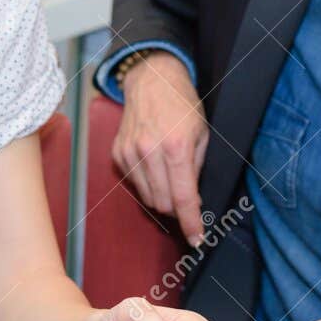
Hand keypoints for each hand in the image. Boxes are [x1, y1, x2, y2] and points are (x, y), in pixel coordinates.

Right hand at [112, 52, 209, 245]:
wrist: (152, 81)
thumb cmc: (183, 105)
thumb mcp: (202, 135)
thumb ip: (197, 169)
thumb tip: (192, 202)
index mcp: (176, 146)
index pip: (184, 198)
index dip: (191, 223)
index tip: (197, 239)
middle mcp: (149, 151)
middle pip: (164, 203)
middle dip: (178, 209)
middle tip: (187, 199)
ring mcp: (130, 153)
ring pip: (148, 198)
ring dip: (162, 198)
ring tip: (171, 179)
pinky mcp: (118, 154)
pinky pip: (135, 185)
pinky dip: (147, 185)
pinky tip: (154, 167)